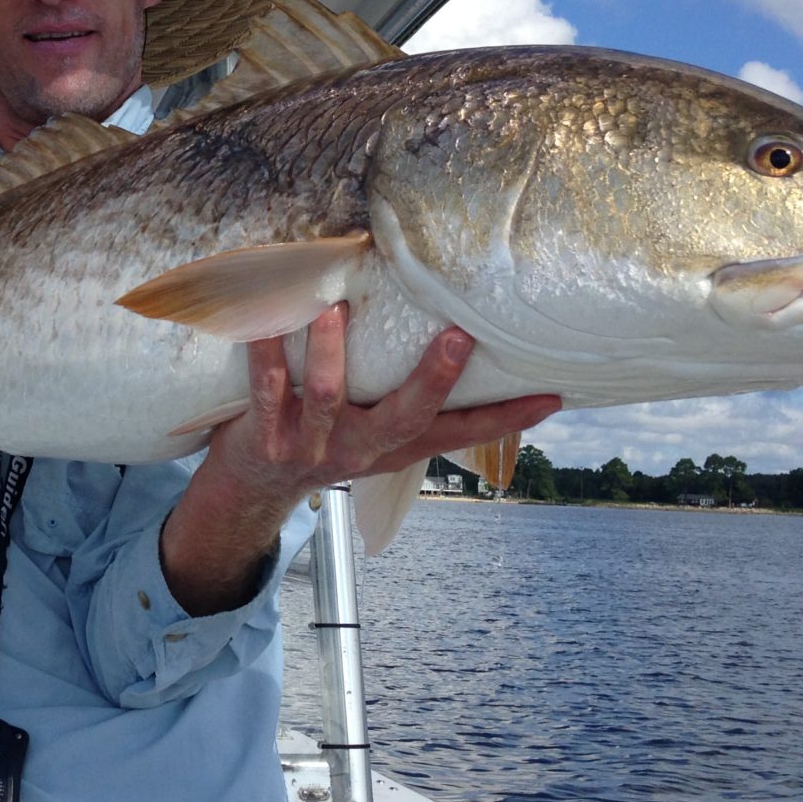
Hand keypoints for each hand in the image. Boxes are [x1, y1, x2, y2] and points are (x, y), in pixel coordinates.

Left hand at [212, 311, 559, 500]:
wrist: (250, 491)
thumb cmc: (321, 440)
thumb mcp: (373, 432)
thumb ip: (404, 396)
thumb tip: (450, 333)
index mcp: (394, 446)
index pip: (459, 433)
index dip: (506, 419)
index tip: (551, 396)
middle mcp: (361, 449)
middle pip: (404, 418)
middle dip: (432, 379)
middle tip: (457, 336)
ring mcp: (313, 444)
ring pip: (327, 395)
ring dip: (332, 351)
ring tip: (337, 310)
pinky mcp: (266, 436)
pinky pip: (265, 388)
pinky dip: (265, 355)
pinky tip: (265, 323)